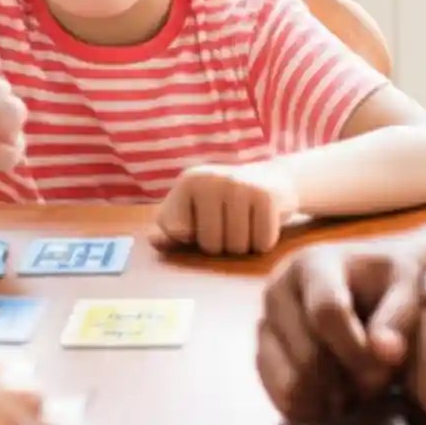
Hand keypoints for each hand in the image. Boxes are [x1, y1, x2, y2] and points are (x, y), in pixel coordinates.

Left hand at [155, 162, 298, 255]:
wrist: (274, 180)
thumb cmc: (224, 203)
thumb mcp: (192, 209)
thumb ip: (170, 227)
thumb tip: (152, 240)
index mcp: (188, 181)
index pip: (178, 232)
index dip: (192, 236)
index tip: (203, 219)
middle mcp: (210, 179)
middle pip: (210, 245)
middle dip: (222, 245)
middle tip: (230, 223)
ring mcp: (239, 185)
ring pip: (237, 247)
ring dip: (244, 245)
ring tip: (246, 223)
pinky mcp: (265, 196)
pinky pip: (261, 243)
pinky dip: (264, 242)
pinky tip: (262, 223)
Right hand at [256, 241, 423, 422]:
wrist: (363, 284)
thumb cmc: (386, 284)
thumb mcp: (406, 285)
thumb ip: (399, 316)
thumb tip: (384, 351)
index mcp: (311, 264)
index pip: (326, 312)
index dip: (356, 348)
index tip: (384, 369)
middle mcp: (277, 290)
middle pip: (308, 354)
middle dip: (348, 380)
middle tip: (377, 384)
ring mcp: (265, 323)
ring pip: (291, 380)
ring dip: (330, 398)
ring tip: (358, 389)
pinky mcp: (262, 352)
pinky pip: (279, 394)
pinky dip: (311, 406)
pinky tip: (336, 397)